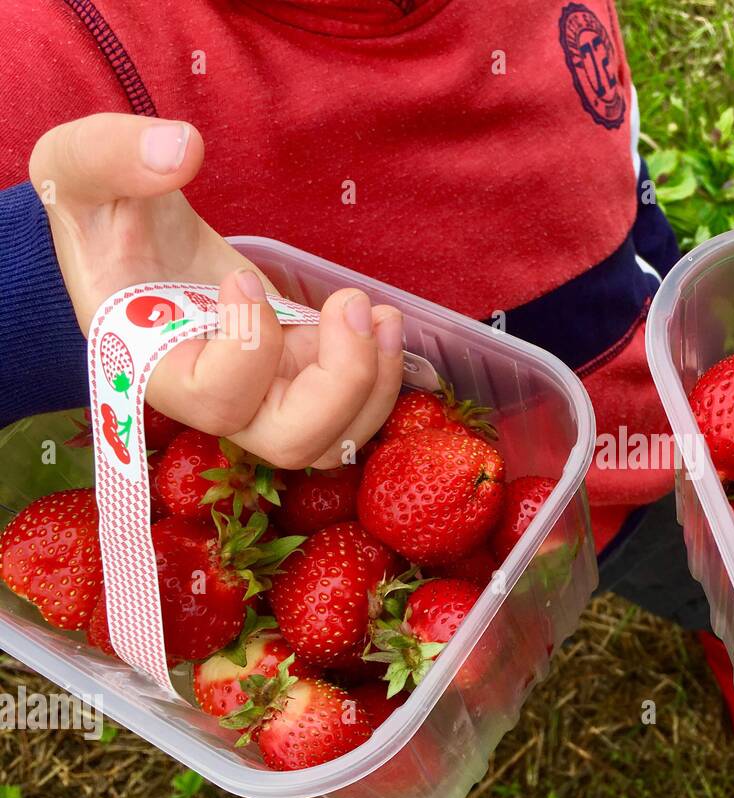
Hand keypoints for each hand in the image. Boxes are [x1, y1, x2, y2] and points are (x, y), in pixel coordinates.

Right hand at [28, 113, 403, 467]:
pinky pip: (354, 406)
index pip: (217, 401)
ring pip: (334, 437)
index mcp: (155, 367)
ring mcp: (264, 391)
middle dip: (340, 384)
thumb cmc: (98, 213)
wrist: (130, 234)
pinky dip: (382, 373)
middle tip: (351, 307)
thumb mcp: (79, 170)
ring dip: (373, 383)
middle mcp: (215, 397)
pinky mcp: (299, 372)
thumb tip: (182, 148)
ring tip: (381, 315)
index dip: (249, 350)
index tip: (243, 278)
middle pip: (289, 441)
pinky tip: (384, 318)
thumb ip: (111, 156)